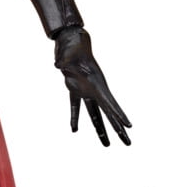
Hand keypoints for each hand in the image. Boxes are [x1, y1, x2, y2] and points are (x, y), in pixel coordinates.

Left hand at [54, 24, 131, 146]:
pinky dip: (74, 117)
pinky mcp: (75, 89)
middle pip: (108, 113)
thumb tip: (57, 65)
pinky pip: (76, 106)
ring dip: (100, 130)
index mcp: (97, 84)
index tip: (129, 127)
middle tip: (128, 143)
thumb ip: (64, 61)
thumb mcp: (69, 54)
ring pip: (94, 114)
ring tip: (107, 145)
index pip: (110, 102)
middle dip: (117, 129)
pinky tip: (73, 130)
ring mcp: (86, 90)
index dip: (118, 115)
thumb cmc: (72, 47)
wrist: (70, 41)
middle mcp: (95, 90)